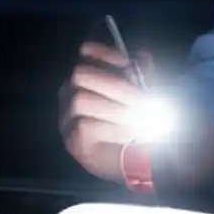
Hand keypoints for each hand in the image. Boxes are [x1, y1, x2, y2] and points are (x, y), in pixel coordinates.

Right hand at [58, 40, 153, 181]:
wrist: (138, 160)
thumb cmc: (140, 120)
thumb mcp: (146, 91)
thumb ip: (143, 73)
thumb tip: (141, 58)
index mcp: (88, 76)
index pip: (86, 53)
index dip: (105, 54)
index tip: (128, 63)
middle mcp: (70, 92)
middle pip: (80, 74)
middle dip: (115, 85)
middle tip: (142, 100)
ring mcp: (67, 117)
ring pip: (81, 100)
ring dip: (116, 110)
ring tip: (140, 120)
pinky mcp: (72, 140)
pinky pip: (85, 126)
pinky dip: (112, 129)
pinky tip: (129, 134)